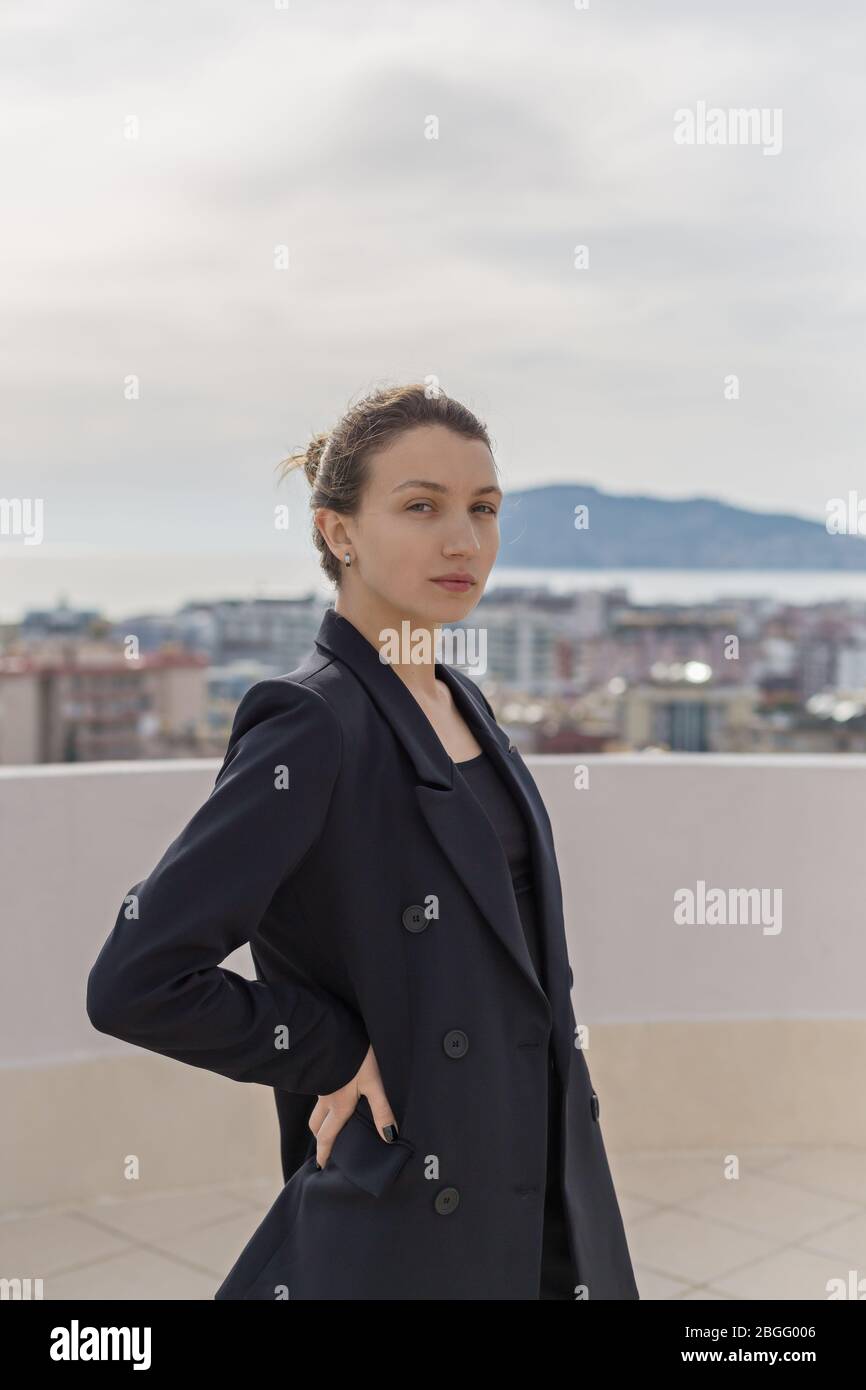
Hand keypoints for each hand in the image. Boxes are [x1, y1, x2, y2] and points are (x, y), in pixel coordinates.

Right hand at [308, 1043, 398, 1168]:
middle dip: (320, 1137)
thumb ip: (381, 1110)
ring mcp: (323, 1085)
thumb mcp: (374, 1084)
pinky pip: (321, 1093)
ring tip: (332, 1123)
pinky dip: (325, 1102)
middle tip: (326, 1147)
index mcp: (338, 1106)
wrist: (336, 1031)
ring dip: (321, 1119)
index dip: (324, 1153)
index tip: (321, 1166)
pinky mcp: (325, 1072)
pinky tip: (336, 1094)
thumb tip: (389, 1137)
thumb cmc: (357, 1059)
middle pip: (317, 1124)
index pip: (327, 1136)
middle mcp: (327, 1098)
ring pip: (317, 1108)